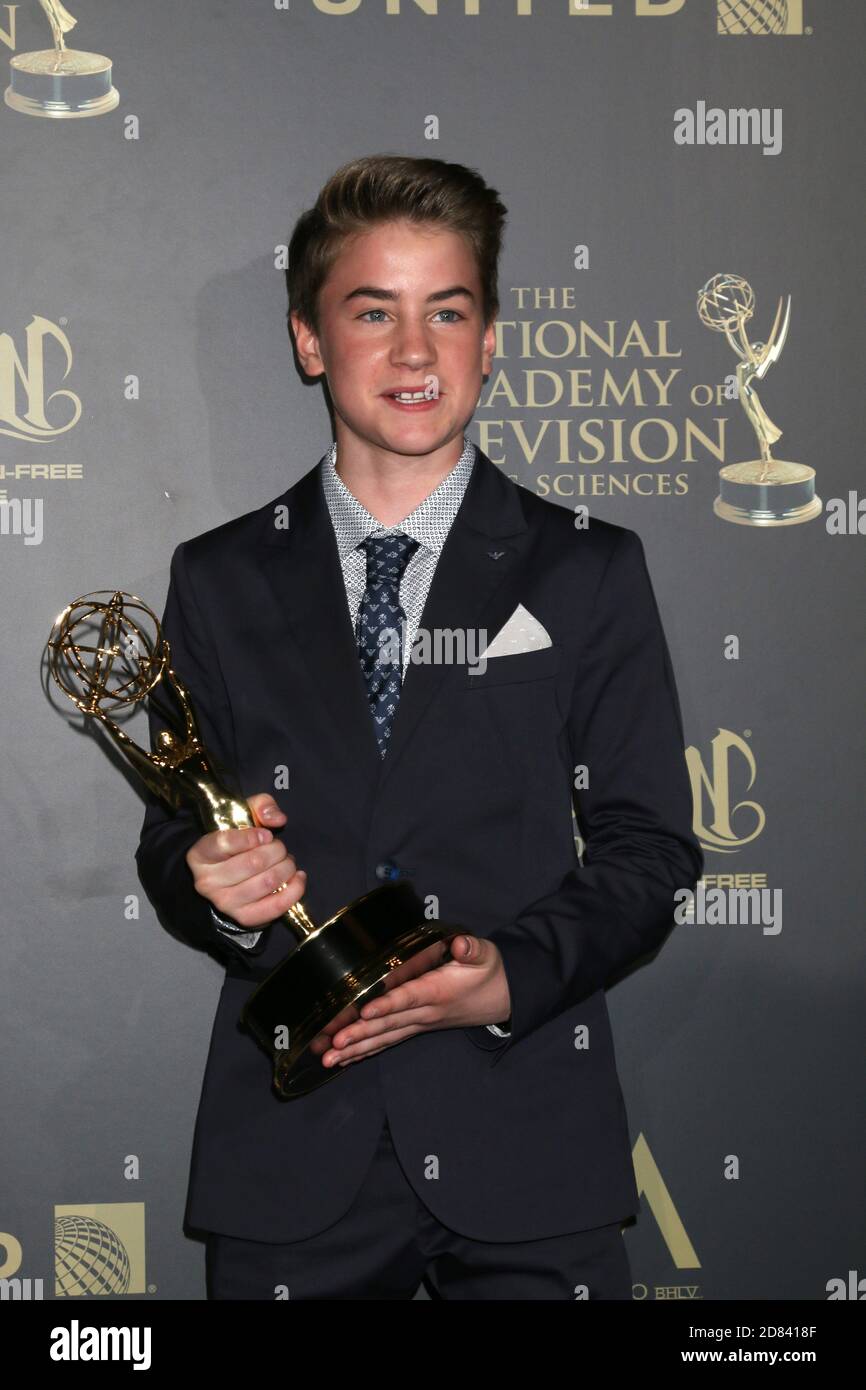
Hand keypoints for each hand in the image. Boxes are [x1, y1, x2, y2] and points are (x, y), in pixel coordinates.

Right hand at [185, 792, 305, 928]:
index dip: (250, 837)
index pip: (222, 843)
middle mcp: (206, 881)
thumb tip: (277, 819)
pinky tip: (298, 878)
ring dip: (286, 868)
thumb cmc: (238, 841)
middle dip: (276, 851)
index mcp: (200, 854)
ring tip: (287, 861)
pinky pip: (274, 907)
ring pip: (266, 883)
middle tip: (279, 848)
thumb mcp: (244, 814)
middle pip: (252, 863)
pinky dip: (294, 891)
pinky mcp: (244, 917)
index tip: (266, 835)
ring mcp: (224, 902)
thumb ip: (261, 806)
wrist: (229, 874)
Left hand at [316, 933, 510, 1068]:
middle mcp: (427, 1012)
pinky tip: (346, 1059)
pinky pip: (389, 1042)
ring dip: (356, 1049)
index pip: (409, 998)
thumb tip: (461, 945)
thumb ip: (471, 949)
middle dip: (359, 1035)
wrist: (503, 998)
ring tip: (329, 1059)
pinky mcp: (417, 1028)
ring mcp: (421, 1023)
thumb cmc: (489, 972)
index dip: (387, 1005)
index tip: (365, 1011)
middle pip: (389, 1025)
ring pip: (385, 1038)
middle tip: (332, 1045)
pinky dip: (367, 1052)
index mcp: (439, 991)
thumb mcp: (485, 955)